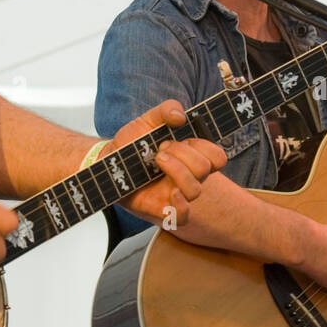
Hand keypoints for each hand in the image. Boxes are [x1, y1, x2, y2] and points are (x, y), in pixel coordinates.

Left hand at [111, 99, 225, 227]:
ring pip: (195, 189)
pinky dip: (180, 204)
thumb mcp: (148, 120)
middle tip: (161, 149)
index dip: (202, 146)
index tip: (178, 138)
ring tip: (157, 161)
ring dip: (177, 170)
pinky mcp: (163, 210)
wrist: (108, 162)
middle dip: (183, 153)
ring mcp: (177, 194)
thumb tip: (180, 116)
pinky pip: (183, 216)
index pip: (217, 157)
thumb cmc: (133, 144)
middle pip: (205, 168)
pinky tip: (171, 192)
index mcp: (191, 157)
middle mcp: (188, 176)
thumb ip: (167, 110)